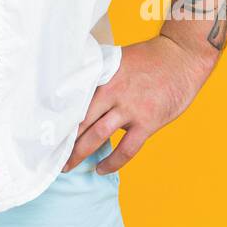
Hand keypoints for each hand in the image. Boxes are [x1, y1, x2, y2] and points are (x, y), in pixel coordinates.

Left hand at [62, 34, 216, 174]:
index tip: (45, 132)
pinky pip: (127, 149)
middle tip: (49, 155)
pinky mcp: (148, 122)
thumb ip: (100, 77)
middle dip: (63, 141)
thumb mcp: (118, 61)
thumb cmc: (149, 58)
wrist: (181, 57)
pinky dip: (112, 162)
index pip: (73, 101)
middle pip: (80, 121)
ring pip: (97, 136)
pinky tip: (101, 169)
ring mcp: (130, 109)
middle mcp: (112, 93)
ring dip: (80, 154)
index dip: (58, 119)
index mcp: (102, 77)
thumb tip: (78, 88)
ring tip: (67, 167)